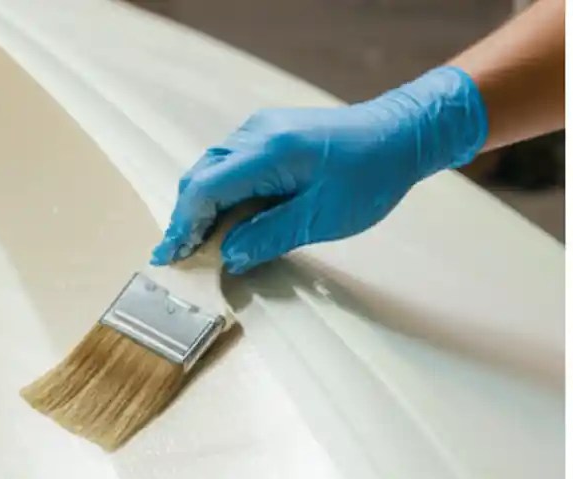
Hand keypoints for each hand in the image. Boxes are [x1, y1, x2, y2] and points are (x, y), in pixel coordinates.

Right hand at [151, 66, 487, 273]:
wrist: (402, 134)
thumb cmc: (373, 175)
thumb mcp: (324, 217)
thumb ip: (271, 235)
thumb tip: (229, 255)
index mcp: (270, 151)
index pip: (206, 188)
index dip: (184, 225)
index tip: (170, 256)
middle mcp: (257, 132)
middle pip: (202, 176)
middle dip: (187, 218)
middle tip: (178, 257)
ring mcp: (263, 128)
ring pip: (215, 169)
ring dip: (204, 206)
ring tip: (199, 245)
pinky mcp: (272, 133)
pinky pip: (234, 163)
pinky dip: (224, 192)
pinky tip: (229, 220)